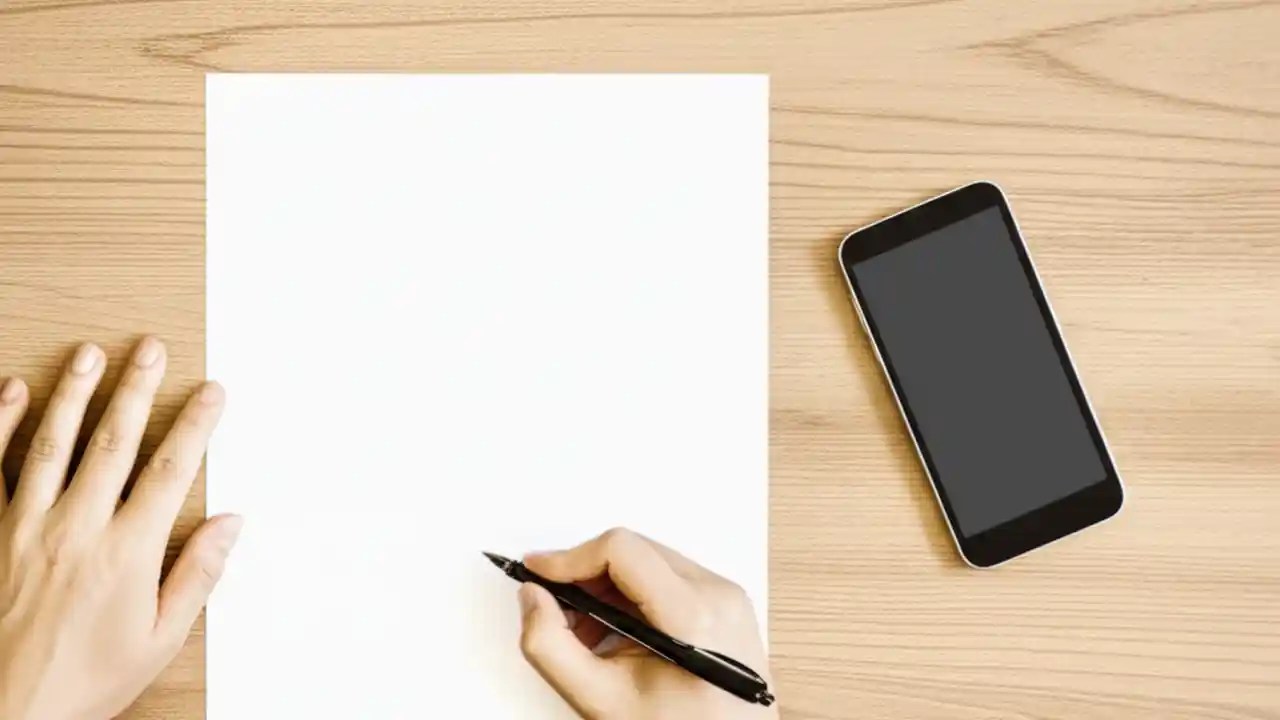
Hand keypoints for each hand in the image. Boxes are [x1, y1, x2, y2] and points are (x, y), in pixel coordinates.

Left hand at [0, 338, 239, 719]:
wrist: (4, 711)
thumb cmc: (82, 682)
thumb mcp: (159, 640)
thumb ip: (196, 576)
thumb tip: (229, 526)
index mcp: (126, 553)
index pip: (171, 471)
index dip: (195, 425)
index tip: (211, 393)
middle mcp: (77, 528)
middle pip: (114, 442)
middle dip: (138, 390)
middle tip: (151, 349)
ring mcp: (25, 526)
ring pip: (52, 443)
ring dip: (75, 392)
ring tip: (92, 354)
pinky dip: (3, 424)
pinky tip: (15, 391)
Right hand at [517, 528, 778, 719]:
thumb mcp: (602, 701)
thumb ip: (552, 646)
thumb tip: (532, 598)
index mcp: (694, 615)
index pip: (622, 550)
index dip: (570, 557)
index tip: (538, 572)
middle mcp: (719, 595)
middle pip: (635, 551)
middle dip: (586, 576)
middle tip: (556, 611)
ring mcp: (728, 598)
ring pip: (650, 562)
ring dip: (607, 589)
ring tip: (586, 636)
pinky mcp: (726, 605)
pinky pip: (670, 580)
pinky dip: (633, 598)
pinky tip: (616, 636)